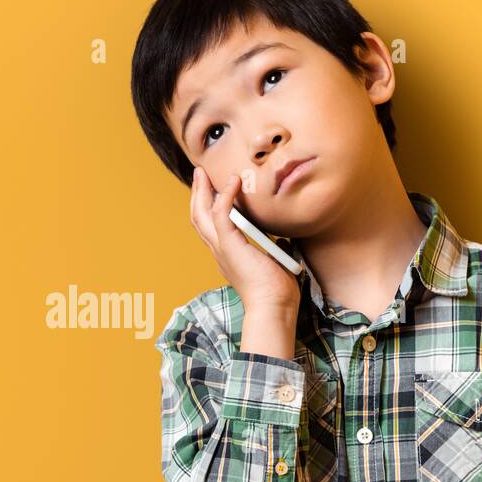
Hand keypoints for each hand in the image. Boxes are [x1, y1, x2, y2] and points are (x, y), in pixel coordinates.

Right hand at [188, 166, 300, 315]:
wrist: (274, 307)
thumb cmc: (277, 291)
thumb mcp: (276, 264)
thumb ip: (276, 249)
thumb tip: (284, 240)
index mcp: (227, 255)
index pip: (210, 227)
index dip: (208, 206)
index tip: (213, 189)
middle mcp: (219, 251)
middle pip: (198, 218)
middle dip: (197, 194)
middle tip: (200, 174)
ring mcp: (221, 249)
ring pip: (200, 215)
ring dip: (201, 191)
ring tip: (203, 173)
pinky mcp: (230, 246)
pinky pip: (220, 214)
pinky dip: (224, 196)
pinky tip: (232, 182)